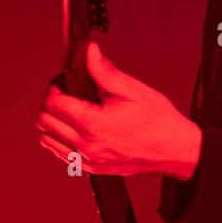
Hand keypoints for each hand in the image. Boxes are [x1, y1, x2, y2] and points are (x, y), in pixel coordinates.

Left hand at [37, 42, 201, 179]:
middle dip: (49, 103)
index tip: (62, 82)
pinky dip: (59, 140)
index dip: (54, 88)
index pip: (53, 104)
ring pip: (48, 140)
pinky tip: (73, 129)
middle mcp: (86, 145)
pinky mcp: (92, 169)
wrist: (176, 150)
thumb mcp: (132, 89)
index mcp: (93, 123)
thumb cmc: (159, 122)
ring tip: (68, 111)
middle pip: (45, 122)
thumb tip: (89, 53)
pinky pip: (61, 156)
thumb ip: (104, 71)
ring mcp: (88, 160)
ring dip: (51, 123)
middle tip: (64, 93)